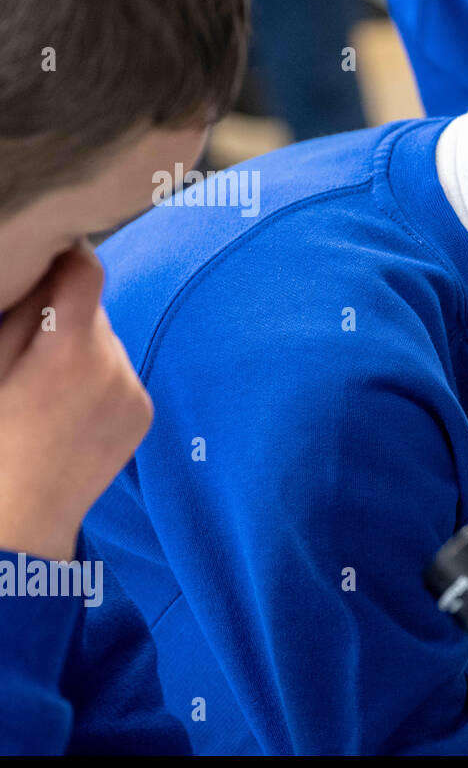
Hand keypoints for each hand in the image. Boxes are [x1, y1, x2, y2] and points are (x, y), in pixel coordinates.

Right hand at [0, 244, 152, 561]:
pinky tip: (70, 410)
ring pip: (108, 343)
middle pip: (94, 311)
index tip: (51, 254)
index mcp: (69, 350)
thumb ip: (23, 313)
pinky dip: (100, 379)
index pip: (85, 271)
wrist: (22, 513)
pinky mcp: (145, 411)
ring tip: (48, 388)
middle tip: (31, 346)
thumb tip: (46, 267)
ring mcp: (134, 390)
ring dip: (83, 348)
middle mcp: (113, 365)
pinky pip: (121, 374)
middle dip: (65, 315)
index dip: (66, 255)